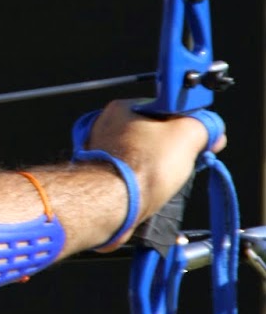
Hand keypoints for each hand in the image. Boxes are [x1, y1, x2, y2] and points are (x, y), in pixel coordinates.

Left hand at [88, 99, 220, 222]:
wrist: (113, 205)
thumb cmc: (142, 167)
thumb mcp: (187, 135)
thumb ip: (203, 126)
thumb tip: (211, 129)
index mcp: (123, 108)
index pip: (165, 109)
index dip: (187, 123)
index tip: (199, 137)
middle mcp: (107, 128)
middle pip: (155, 135)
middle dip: (174, 150)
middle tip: (183, 162)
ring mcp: (101, 154)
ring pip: (144, 158)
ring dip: (160, 170)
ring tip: (165, 181)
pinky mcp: (103, 179)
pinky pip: (133, 177)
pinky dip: (145, 184)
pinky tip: (152, 191)